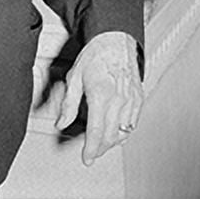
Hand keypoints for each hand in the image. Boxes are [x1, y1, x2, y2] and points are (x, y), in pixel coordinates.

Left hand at [55, 31, 143, 165]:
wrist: (115, 40)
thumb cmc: (95, 55)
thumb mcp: (74, 77)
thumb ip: (68, 104)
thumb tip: (61, 123)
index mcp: (101, 94)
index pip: (96, 131)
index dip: (91, 149)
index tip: (87, 158)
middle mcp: (119, 99)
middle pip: (110, 136)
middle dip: (100, 149)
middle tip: (91, 153)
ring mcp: (131, 100)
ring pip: (124, 133)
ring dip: (112, 142)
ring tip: (101, 143)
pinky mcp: (139, 99)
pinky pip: (133, 123)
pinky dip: (124, 132)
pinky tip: (115, 132)